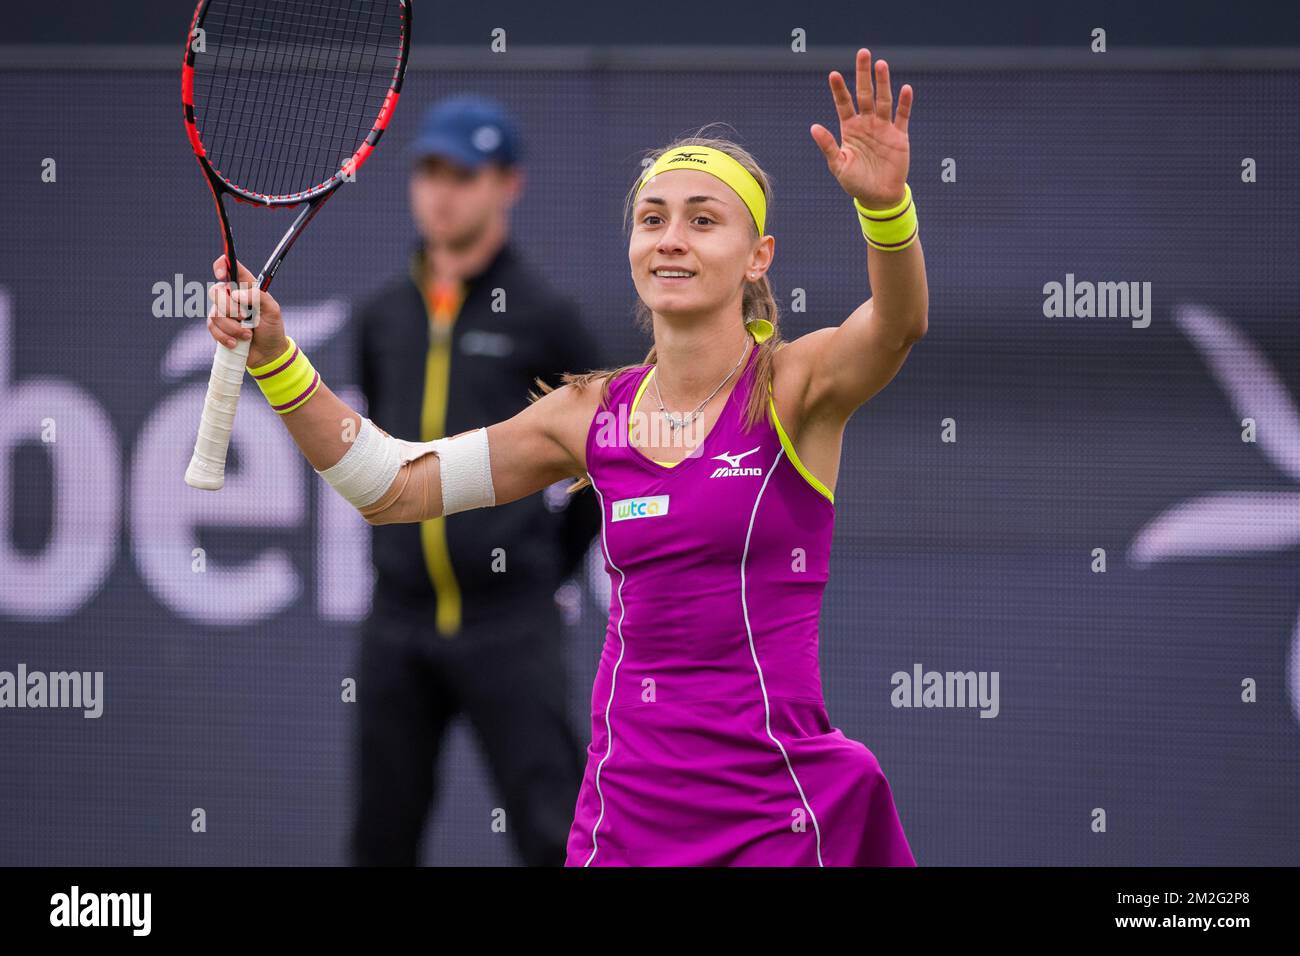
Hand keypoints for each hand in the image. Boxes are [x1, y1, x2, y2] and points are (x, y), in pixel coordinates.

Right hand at [206, 256, 287, 366]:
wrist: (267, 354)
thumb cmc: (272, 329)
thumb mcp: (272, 310)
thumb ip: (258, 297)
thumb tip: (236, 295)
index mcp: (246, 286)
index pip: (229, 267)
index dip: (222, 265)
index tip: (223, 275)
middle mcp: (231, 296)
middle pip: (216, 291)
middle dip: (229, 308)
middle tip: (245, 317)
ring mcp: (223, 311)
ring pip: (215, 313)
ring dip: (233, 328)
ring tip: (248, 335)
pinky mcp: (218, 327)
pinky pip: (212, 328)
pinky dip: (225, 337)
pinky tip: (236, 343)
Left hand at [811, 48, 911, 208]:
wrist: (878, 197)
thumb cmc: (855, 183)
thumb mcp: (838, 165)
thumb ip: (828, 145)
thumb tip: (814, 127)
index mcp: (849, 129)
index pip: (843, 104)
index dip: (839, 90)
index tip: (834, 74)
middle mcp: (866, 124)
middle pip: (865, 94)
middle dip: (863, 75)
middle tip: (863, 53)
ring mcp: (883, 128)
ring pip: (883, 100)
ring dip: (883, 83)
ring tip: (881, 64)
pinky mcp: (899, 136)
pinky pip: (902, 116)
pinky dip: (905, 104)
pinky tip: (905, 89)